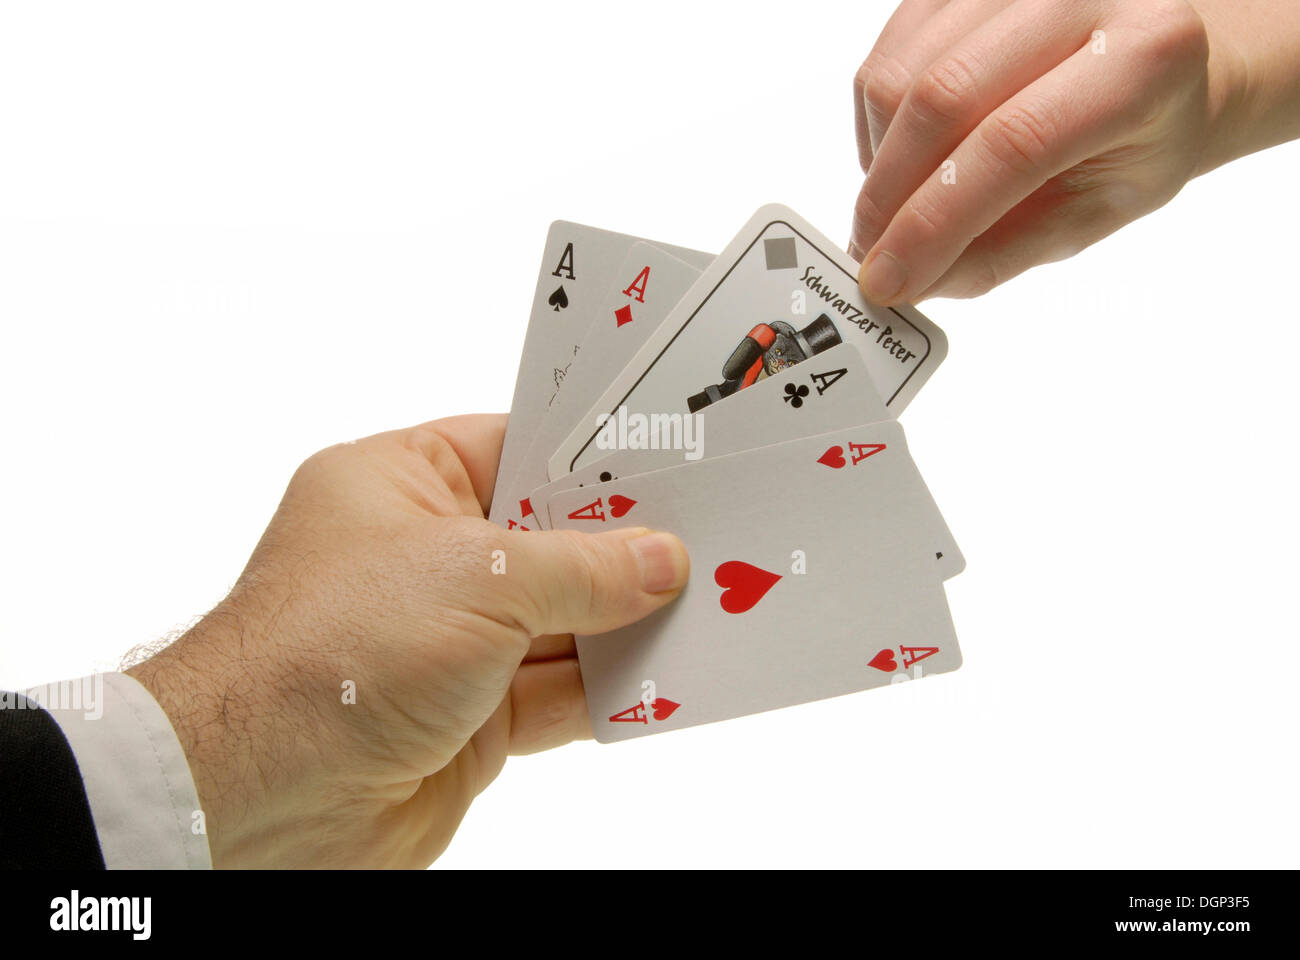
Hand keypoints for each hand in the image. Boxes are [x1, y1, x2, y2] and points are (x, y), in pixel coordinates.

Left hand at [126, 415, 688, 867]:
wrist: (261, 796)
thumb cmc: (330, 652)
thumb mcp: (478, 579)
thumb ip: (581, 568)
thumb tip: (657, 560)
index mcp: (400, 485)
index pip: (515, 448)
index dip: (591, 458)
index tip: (668, 461)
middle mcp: (423, 558)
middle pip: (549, 541)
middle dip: (624, 549)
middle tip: (708, 538)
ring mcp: (448, 640)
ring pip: (562, 622)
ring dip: (626, 624)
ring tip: (709, 606)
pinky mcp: (468, 716)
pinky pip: (558, 694)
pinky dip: (609, 690)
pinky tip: (664, 678)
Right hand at [851, 0, 1231, 302]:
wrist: (1151, 59)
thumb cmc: (1136, 139)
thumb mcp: (1093, 212)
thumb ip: (1002, 252)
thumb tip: (907, 283)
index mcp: (1144, 56)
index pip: (1016, 143)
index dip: (936, 220)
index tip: (889, 279)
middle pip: (942, 97)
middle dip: (889, 195)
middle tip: (873, 255)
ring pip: (896, 77)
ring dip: (880, 163)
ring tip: (905, 203)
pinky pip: (883, 59)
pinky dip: (878, 129)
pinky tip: (909, 156)